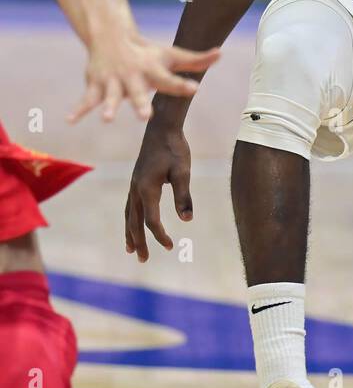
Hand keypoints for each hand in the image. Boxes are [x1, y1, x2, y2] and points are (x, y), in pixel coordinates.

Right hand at [69, 32, 219, 123]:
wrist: (111, 37)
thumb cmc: (147, 52)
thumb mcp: (171, 55)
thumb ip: (195, 60)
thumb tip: (221, 54)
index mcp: (152, 70)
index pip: (170, 80)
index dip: (182, 84)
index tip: (195, 87)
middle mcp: (132, 77)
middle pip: (138, 93)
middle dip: (140, 104)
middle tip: (146, 116)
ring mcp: (113, 81)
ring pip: (110, 97)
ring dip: (109, 107)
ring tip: (107, 119)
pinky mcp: (96, 86)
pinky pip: (86, 100)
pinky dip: (77, 110)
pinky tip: (69, 120)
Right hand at [124, 117, 192, 261]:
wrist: (161, 128)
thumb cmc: (174, 149)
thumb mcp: (182, 172)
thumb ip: (183, 196)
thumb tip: (187, 219)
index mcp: (147, 189)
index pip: (152, 221)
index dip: (160, 236)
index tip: (171, 246)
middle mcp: (136, 189)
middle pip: (135, 222)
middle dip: (139, 241)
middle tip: (143, 260)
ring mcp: (133, 185)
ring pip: (129, 215)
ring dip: (130, 232)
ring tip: (130, 249)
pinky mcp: (136, 180)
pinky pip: (130, 205)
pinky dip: (130, 218)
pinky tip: (134, 223)